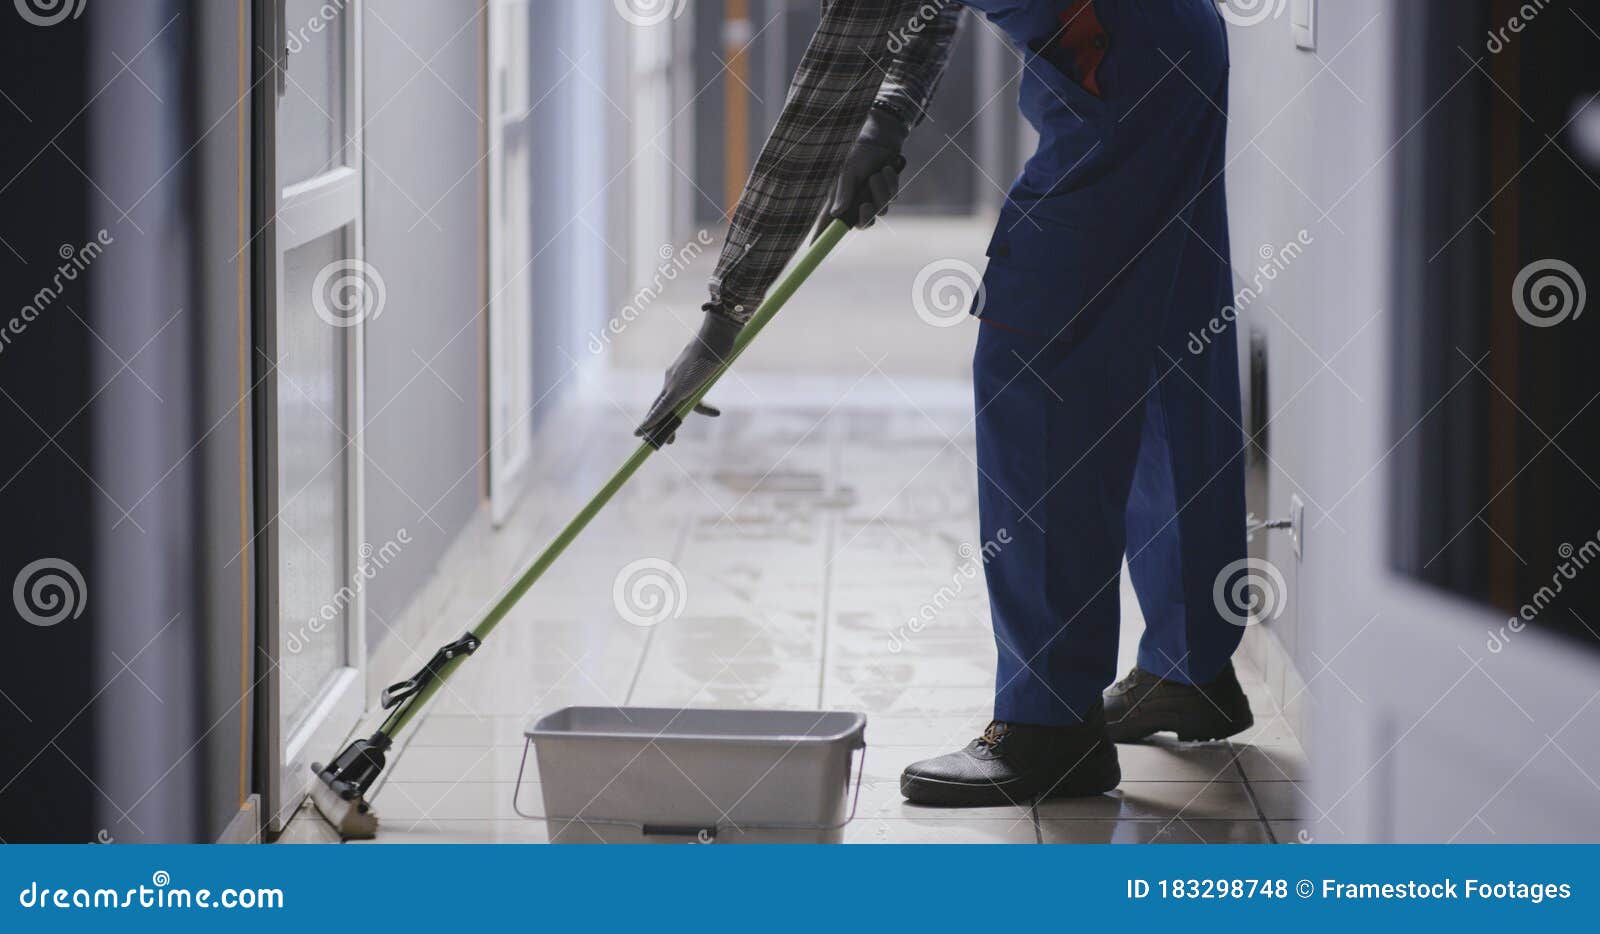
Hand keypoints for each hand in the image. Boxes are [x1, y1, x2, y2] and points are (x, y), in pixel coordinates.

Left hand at [634, 311, 742, 445]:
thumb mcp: (714, 366)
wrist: (715, 336)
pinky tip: (645, 430)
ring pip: (660, 409)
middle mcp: (671, 378)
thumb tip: (717, 397)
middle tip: (648, 436)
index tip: (666, 420)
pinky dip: (653, 420)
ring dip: (656, 427)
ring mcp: (673, 383)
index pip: (669, 395)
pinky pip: (662, 408)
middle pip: (660, 404)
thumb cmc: (717, 345)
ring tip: (654, 441)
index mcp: (677, 372)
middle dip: (655, 421)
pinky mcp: (678, 389)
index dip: (663, 409)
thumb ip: (711, 379)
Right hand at [826, 109, 908, 228]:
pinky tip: (886, 169)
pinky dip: (890, 183)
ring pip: (881, 210)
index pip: (828, 223)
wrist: (880, 140)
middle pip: (862, 224)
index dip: (821, 237)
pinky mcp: (888, 193)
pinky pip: (892, 198)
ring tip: (877, 173)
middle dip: (866, 215)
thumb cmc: (859, 154)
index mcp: (841, 199)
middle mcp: (857, 203)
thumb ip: (844, 192)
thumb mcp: (848, 171)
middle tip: (865, 204)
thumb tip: (837, 213)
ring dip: (880, 191)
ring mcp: (874, 199)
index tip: (812, 248)